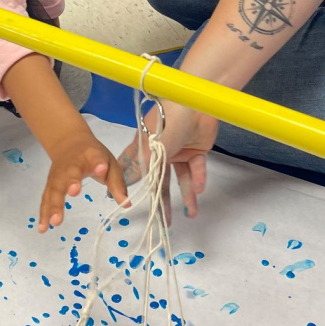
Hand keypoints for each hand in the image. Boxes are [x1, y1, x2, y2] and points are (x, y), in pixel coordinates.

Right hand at [37, 129, 129, 233]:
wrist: (69, 143)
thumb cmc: (92, 156)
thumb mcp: (110, 163)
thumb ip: (117, 183)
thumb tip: (126, 204)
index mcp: (90, 156)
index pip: (96, 159)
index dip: (98, 164)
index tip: (102, 168)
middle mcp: (71, 165)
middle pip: (69, 174)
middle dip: (71, 183)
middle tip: (74, 192)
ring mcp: (58, 175)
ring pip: (55, 189)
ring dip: (54, 205)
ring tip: (56, 222)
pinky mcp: (50, 184)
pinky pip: (46, 199)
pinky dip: (44, 213)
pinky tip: (43, 228)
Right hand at [118, 101, 218, 221]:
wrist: (196, 103)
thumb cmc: (168, 120)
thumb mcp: (152, 145)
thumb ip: (141, 165)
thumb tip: (124, 182)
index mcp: (145, 148)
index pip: (135, 170)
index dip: (130, 184)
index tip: (125, 202)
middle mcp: (161, 152)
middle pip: (161, 181)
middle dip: (163, 201)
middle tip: (165, 222)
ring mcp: (179, 151)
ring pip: (181, 178)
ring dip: (187, 195)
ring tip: (191, 213)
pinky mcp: (196, 150)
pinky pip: (196, 168)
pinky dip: (198, 178)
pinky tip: (199, 190)